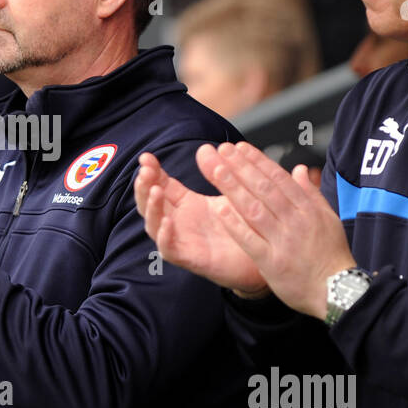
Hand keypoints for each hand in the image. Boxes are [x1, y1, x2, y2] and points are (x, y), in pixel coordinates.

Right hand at [134, 151, 266, 294]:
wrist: (264, 255)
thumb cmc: (246, 225)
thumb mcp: (230, 193)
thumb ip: (217, 173)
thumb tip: (206, 149)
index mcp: (186, 204)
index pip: (160, 185)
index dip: (151, 171)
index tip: (147, 157)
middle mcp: (179, 222)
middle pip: (150, 203)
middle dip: (143, 186)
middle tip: (145, 171)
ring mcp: (182, 240)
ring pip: (154, 225)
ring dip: (152, 207)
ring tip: (155, 190)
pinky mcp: (190, 259)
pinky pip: (169, 249)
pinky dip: (164, 237)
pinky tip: (168, 222)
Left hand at [199, 142, 354, 318]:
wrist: (337, 291)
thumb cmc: (332, 256)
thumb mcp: (328, 219)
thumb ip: (311, 193)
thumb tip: (300, 169)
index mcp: (307, 209)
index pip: (279, 178)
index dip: (258, 161)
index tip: (240, 148)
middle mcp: (294, 221)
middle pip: (264, 189)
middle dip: (241, 167)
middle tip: (223, 150)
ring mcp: (282, 242)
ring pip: (254, 210)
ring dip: (234, 188)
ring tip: (216, 171)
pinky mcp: (271, 263)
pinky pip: (250, 240)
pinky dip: (235, 225)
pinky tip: (220, 210)